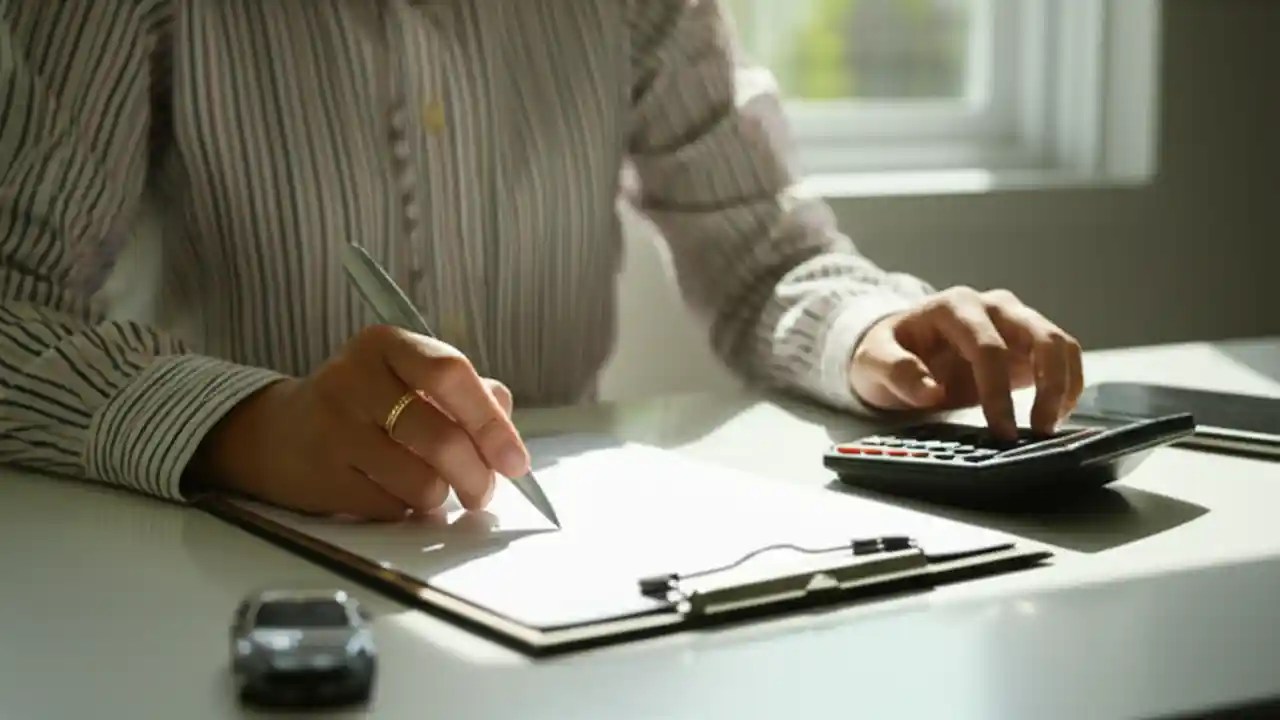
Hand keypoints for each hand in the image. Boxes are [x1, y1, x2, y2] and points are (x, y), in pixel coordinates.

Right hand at [192, 325, 528, 520]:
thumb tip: (506, 422)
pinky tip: (394, 491)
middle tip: (485, 491)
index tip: (516, 460)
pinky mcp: (323, 477)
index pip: (451, 374)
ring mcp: (334, 428)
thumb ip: (465, 390)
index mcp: (385, 344)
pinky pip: (392, 507)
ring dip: (441, 495)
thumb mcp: (408, 376)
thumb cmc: (366, 403)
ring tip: (434, 488)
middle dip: (477, 474)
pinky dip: (407, 508)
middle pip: (441, 436)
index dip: (490, 421)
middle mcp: (354, 379)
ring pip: (421, 481)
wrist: (279, 433)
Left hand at [849, 287, 1083, 438]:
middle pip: (1039, 336)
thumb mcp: (872, 363)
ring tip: (1049, 427)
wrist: (896, 348)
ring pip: (1060, 343)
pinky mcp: (1028, 342)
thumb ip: (897, 372)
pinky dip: (1068, 385)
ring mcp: (1014, 320)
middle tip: (1040, 431)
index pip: (988, 347)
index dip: (999, 391)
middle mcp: (991, 306)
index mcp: (953, 307)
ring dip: (1065, 385)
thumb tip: (932, 391)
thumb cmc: (885, 353)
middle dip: (1048, 385)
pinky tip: (1053, 416)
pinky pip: (1063, 356)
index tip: (1002, 430)